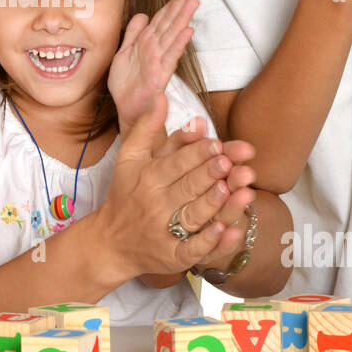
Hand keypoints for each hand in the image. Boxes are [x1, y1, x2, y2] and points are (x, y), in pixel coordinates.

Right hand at [94, 93, 253, 279]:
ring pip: (194, 216)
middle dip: (212, 174)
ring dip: (218, 204)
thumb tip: (161, 95)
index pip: (176, 163)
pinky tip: (228, 230)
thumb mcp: (130, 157)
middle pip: (188, 187)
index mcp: (148, 178)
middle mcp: (155, 204)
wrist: (110, 242)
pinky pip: (193, 249)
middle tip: (234, 163)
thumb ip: (147, 127)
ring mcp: (164, 232)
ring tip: (241, 190)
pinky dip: (211, 241)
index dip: (198, 153)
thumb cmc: (126, 194)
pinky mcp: (173, 257)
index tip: (218, 144)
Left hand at [108, 0, 198, 130]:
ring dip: (183, 18)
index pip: (162, 18)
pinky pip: (170, 56)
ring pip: (172, 35)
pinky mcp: (160, 75)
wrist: (127, 110)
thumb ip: (132, 34)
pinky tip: (187, 32)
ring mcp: (159, 61)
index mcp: (147, 43)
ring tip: (194, 2)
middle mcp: (156, 49)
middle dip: (181, 4)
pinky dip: (178, 43)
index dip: (171, 2)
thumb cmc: (127, 86)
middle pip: (170, 22)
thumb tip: (142, 15)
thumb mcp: (123, 53)